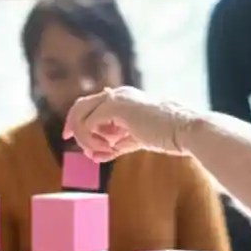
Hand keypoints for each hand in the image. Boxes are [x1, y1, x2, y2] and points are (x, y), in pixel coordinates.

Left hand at [63, 87, 195, 161]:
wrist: (184, 130)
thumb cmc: (166, 135)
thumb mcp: (134, 140)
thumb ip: (113, 146)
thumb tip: (92, 156)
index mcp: (122, 98)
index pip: (92, 106)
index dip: (79, 122)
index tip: (74, 140)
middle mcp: (117, 94)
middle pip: (80, 105)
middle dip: (71, 124)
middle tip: (66, 139)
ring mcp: (116, 98)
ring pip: (81, 115)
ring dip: (85, 138)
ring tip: (101, 152)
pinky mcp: (115, 106)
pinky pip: (89, 124)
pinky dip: (92, 140)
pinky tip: (108, 149)